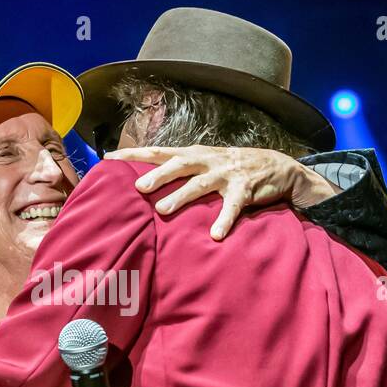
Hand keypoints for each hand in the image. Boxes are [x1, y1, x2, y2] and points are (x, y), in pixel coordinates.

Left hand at [106, 145, 339, 238]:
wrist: (278, 166)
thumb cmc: (232, 169)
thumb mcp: (205, 163)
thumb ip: (180, 171)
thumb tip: (144, 182)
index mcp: (194, 154)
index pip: (159, 152)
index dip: (135, 154)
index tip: (108, 159)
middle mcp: (207, 160)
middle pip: (177, 164)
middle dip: (157, 174)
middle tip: (137, 187)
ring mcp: (226, 174)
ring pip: (200, 184)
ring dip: (181, 196)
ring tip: (163, 210)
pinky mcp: (245, 189)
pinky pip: (233, 206)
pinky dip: (224, 220)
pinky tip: (215, 235)